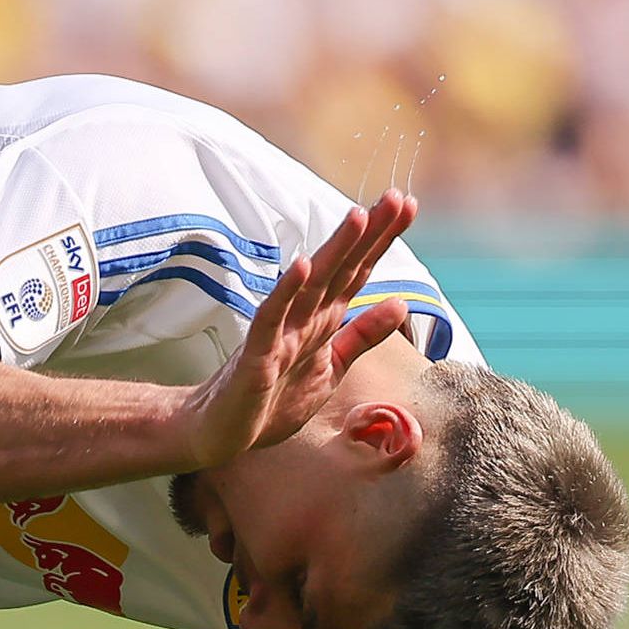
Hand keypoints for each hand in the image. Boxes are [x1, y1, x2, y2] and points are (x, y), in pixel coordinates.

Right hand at [172, 191, 419, 467]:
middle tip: (396, 197)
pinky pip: (270, 319)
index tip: (407, 205)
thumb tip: (400, 302)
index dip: (382, 241)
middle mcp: (303, 317)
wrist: (221, 431)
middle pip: (340, 268)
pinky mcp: (256, 356)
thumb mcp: (332, 367)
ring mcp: (279, 333)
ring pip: (311, 285)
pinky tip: (300, 265)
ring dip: (334, 250)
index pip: (357, 272)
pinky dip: (286, 292)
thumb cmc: (272, 398)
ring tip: (357, 217)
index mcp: (323, 319)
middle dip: (369, 234)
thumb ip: (363, 336)